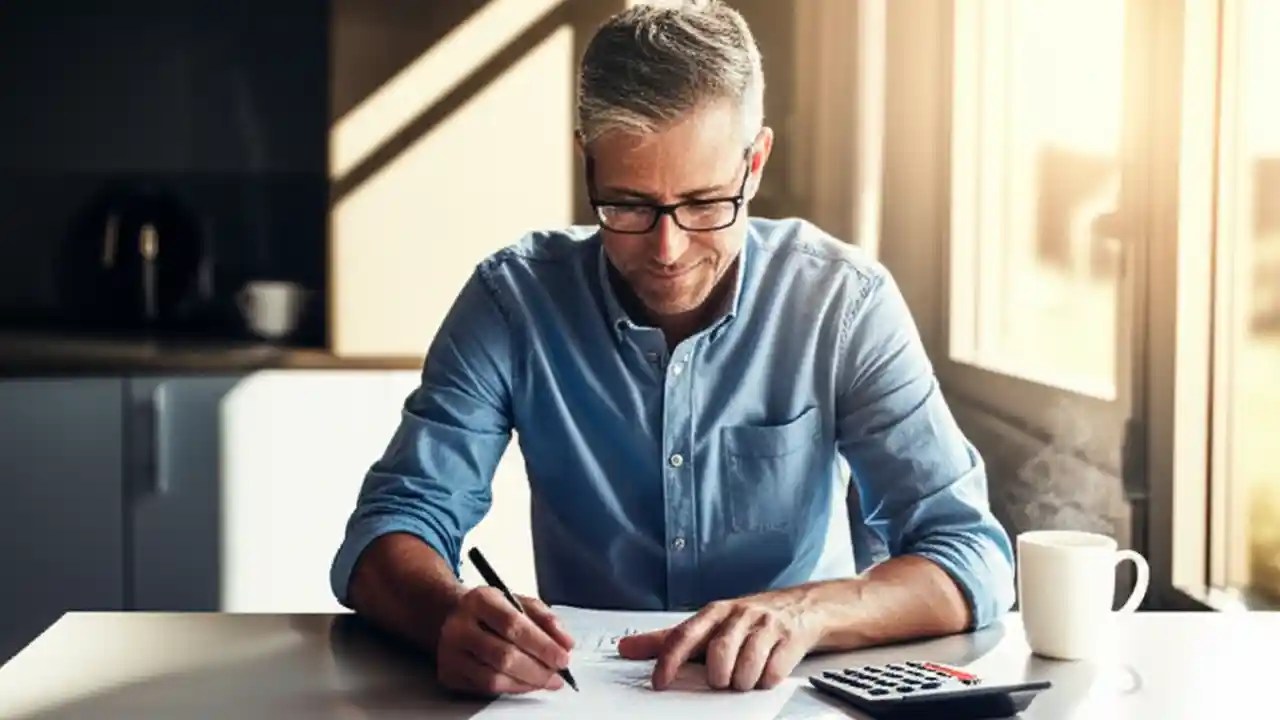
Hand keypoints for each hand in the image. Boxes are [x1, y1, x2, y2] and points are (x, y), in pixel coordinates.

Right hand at [436, 587, 575, 695]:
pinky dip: (512, 688)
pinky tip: (526, 683)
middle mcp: (460, 626)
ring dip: (527, 683)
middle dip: (537, 669)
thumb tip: (566, 644)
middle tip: (557, 674)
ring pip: (494, 677)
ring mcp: (451, 652)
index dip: (541, 645)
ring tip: (546, 680)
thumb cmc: (491, 611)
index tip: (563, 657)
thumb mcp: (519, 602)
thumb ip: (546, 619)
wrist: (452, 617)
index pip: (513, 625)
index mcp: (480, 600)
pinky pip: (486, 688)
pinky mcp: (449, 673)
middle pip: (503, 655)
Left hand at [617, 594, 818, 690]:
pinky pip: (773, 673)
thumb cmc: (747, 620)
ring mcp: (766, 626)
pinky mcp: (790, 639)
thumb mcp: (708, 625)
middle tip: (721, 680)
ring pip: (746, 667)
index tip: (659, 682)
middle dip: (717, 677)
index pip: (684, 635)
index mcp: (714, 613)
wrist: (802, 607)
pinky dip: (766, 680)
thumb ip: (668, 640)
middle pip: (718, 654)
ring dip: (742, 682)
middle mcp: (738, 615)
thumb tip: (626, 648)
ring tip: (743, 678)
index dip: (669, 661)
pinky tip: (765, 673)